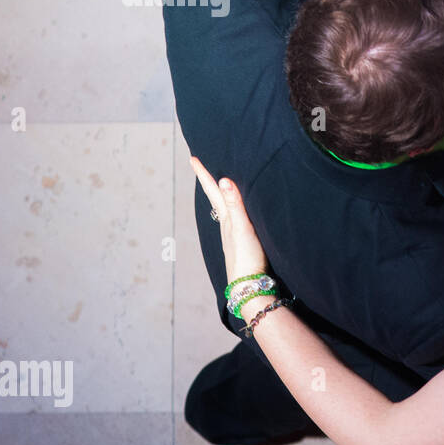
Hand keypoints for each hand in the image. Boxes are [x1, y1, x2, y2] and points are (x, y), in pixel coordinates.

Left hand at [189, 155, 268, 284]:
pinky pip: (234, 219)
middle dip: (210, 182)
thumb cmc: (246, 258)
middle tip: (203, 166)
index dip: (203, 174)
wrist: (250, 286)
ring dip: (221, 195)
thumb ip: (235, 204)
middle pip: (216, 198)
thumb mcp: (242, 228)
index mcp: (226, 218)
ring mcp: (233, 235)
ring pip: (224, 208)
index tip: (193, 158)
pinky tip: (236, 213)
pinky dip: (232, 209)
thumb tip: (223, 180)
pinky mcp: (242, 243)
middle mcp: (227, 225)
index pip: (213, 191)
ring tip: (219, 185)